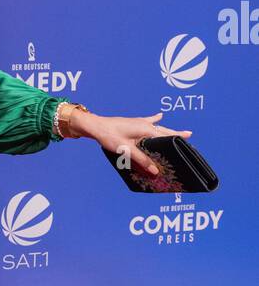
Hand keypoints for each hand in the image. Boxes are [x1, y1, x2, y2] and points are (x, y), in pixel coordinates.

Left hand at [70, 109, 191, 175]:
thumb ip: (141, 159)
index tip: (188, 141)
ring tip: (180, 132)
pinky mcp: (133, 123)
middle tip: (189, 136)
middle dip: (176, 134)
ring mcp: (139, 122)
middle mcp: (145, 124)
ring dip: (168, 130)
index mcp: (146, 129)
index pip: (166, 136)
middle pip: (165, 131)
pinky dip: (155, 120)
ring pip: (158, 127)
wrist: (96, 126)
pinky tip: (160, 115)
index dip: (177, 140)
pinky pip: (148, 121)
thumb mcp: (126, 150)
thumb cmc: (109, 136)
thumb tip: (155, 170)